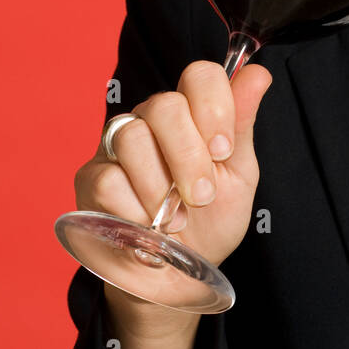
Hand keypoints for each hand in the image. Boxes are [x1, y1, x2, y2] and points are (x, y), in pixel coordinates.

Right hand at [74, 60, 272, 297]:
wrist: (179, 277)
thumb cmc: (211, 221)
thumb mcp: (238, 176)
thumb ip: (242, 124)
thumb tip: (258, 72)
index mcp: (190, 113)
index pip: (200, 75)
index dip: (215, 107)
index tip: (224, 151)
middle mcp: (150, 120)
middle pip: (164, 105)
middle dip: (189, 156)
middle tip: (202, 196)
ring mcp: (115, 146)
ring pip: (132, 138)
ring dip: (161, 188)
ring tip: (176, 218)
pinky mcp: (90, 178)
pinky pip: (109, 179)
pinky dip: (135, 211)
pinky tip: (147, 228)